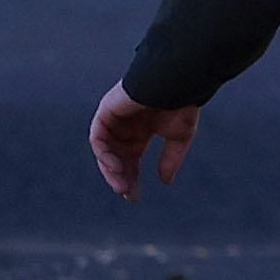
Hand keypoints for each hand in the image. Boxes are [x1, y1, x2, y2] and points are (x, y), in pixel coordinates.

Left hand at [89, 86, 200, 201]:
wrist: (176, 82)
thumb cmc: (182, 104)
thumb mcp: (179, 137)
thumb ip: (171, 159)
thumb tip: (165, 181)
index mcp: (141, 130)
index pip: (130, 158)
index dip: (132, 178)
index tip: (134, 196)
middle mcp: (125, 126)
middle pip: (116, 158)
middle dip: (121, 177)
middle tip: (127, 194)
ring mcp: (114, 118)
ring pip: (104, 150)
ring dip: (110, 170)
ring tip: (121, 185)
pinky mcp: (105, 111)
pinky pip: (97, 137)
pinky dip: (103, 153)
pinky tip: (115, 166)